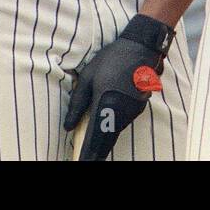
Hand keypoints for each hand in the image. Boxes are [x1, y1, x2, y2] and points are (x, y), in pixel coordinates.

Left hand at [63, 14, 173, 160]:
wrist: (141, 47)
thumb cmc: (112, 59)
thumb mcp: (88, 77)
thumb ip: (77, 103)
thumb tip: (68, 126)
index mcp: (106, 105)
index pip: (95, 138)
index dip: (87, 153)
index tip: (81, 162)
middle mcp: (121, 113)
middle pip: (107, 140)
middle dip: (96, 152)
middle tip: (87, 159)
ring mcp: (132, 111)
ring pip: (115, 131)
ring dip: (104, 139)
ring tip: (93, 148)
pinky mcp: (139, 107)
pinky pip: (123, 122)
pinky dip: (113, 128)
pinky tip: (106, 128)